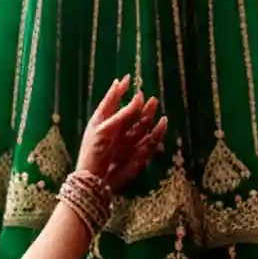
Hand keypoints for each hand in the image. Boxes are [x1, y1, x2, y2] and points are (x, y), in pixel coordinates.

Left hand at [76, 75, 168, 191]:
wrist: (95, 180)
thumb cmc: (94, 153)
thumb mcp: (105, 129)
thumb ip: (122, 115)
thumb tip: (139, 97)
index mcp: (103, 122)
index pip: (111, 102)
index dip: (118, 91)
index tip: (127, 78)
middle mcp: (116, 131)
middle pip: (130, 114)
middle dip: (139, 105)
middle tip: (149, 97)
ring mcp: (126, 142)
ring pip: (141, 126)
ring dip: (148, 115)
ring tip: (154, 104)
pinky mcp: (136, 155)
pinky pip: (150, 142)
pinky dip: (158, 132)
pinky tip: (163, 123)